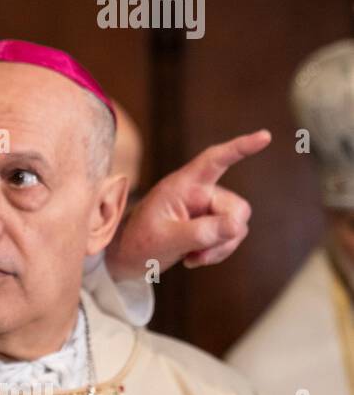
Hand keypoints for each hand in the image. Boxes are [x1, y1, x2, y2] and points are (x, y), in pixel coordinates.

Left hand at [106, 129, 270, 281]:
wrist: (130, 257)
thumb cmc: (141, 242)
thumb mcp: (167, 239)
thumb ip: (201, 232)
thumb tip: (237, 226)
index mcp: (182, 185)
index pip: (214, 160)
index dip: (240, 148)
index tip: (264, 136)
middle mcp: (199, 192)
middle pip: (237, 208)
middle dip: (225, 235)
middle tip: (200, 251)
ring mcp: (207, 208)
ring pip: (238, 226)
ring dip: (219, 247)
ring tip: (191, 257)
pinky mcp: (211, 223)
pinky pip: (231, 237)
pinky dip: (217, 252)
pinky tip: (193, 258)